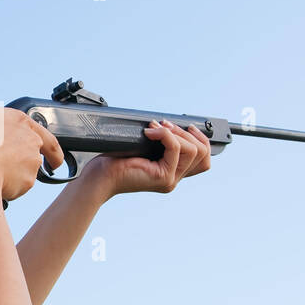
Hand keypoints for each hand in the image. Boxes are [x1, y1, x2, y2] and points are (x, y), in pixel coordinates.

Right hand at [0, 102, 64, 202]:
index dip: (54, 152)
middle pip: (32, 156)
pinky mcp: (26, 183)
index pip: (48, 138)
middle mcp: (32, 142)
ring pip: (24, 173)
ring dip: (11, 175)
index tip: (55, 162)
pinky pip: (17, 188)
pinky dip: (7, 189)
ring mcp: (31, 163)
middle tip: (1, 167)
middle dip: (20, 164)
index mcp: (21, 121)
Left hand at [83, 120, 211, 198]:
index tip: (186, 126)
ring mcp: (170, 180)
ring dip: (177, 133)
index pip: (203, 160)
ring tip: (156, 128)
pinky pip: (175, 148)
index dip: (201, 140)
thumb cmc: (116, 160)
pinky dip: (165, 134)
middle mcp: (174, 179)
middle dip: (188, 134)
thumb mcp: (144, 148)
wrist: (101, 176)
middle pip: (203, 155)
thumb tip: (170, 125)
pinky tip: (150, 132)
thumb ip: (161, 142)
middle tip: (165, 125)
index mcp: (171, 173)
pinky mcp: (163, 177)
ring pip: (193, 151)